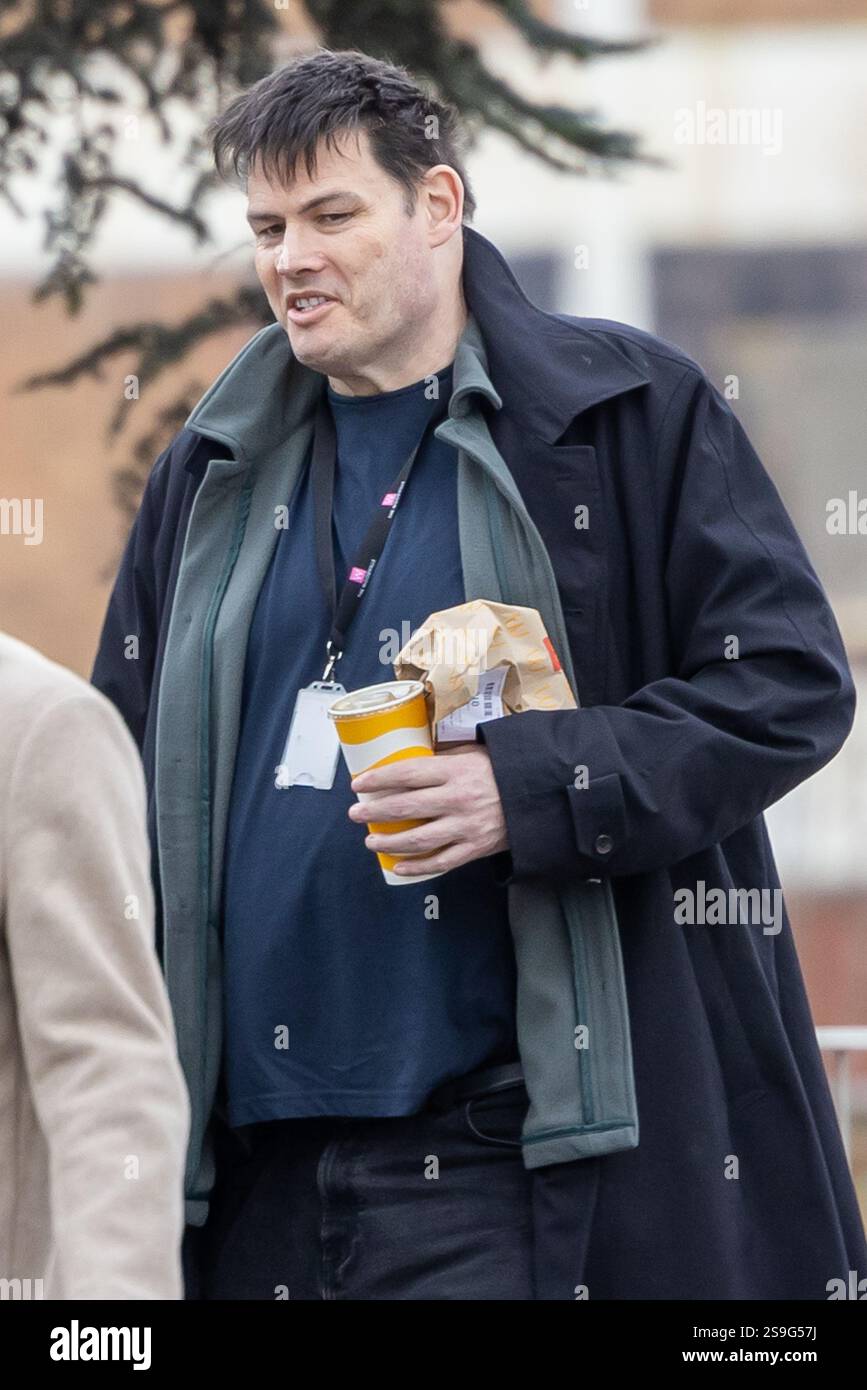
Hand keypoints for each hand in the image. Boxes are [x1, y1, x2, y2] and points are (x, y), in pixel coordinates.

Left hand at [348, 744, 508, 876]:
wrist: (539, 795)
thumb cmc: (504, 771)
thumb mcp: (475, 753)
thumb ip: (444, 758)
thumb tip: (411, 760)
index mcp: (456, 771)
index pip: (408, 773)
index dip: (379, 779)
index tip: (359, 784)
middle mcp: (458, 799)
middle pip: (406, 806)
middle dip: (375, 811)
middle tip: (356, 814)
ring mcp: (466, 826)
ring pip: (418, 838)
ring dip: (389, 841)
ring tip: (371, 840)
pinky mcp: (475, 848)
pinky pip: (441, 861)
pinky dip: (417, 866)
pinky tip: (399, 865)